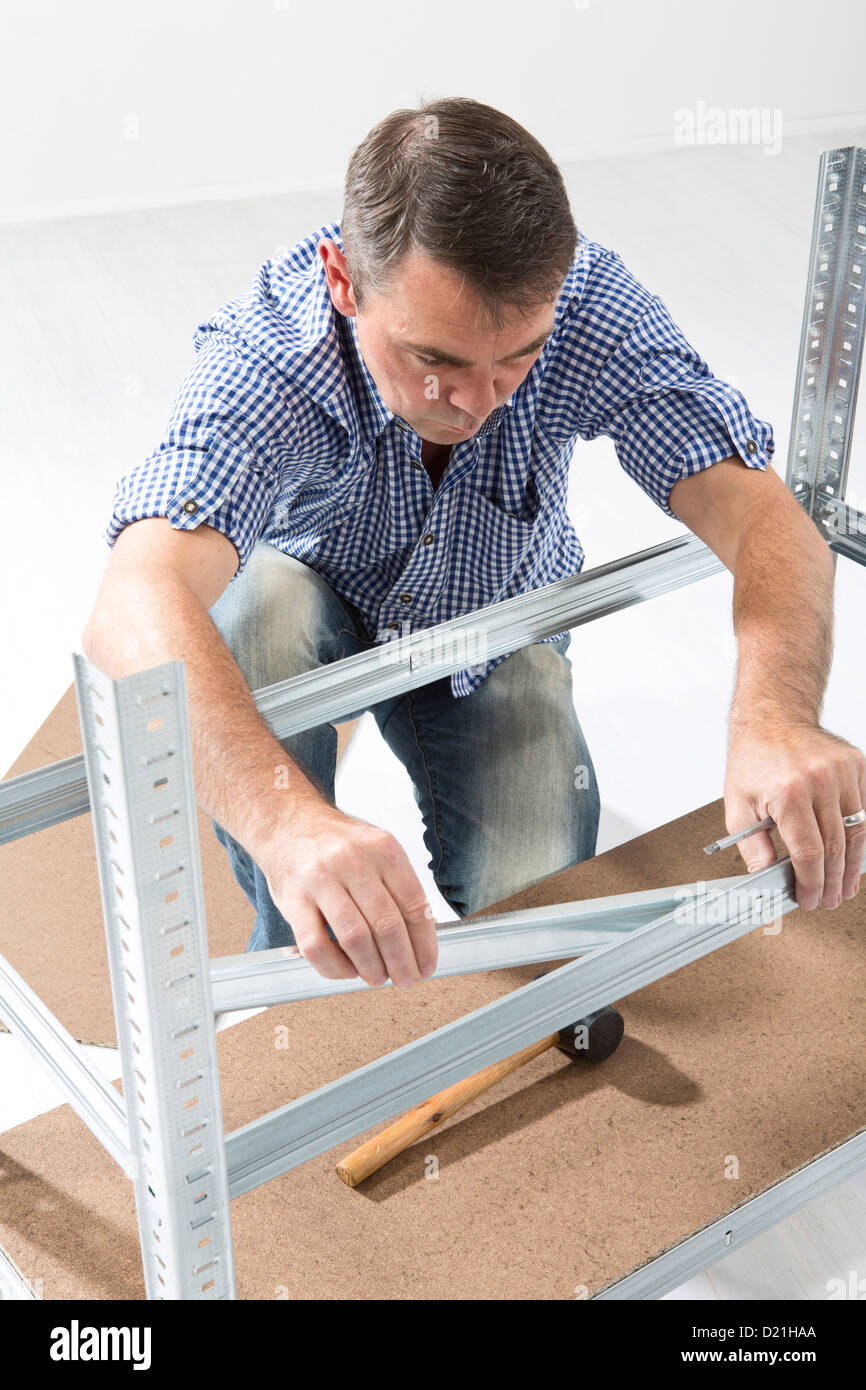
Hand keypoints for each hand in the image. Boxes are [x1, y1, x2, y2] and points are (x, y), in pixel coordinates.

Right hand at [258, 799, 437, 986]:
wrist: (288, 824)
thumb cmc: (337, 844)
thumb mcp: (376, 849)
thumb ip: (397, 886)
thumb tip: (420, 939)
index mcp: (383, 849)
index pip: (414, 905)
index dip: (424, 943)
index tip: (426, 964)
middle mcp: (354, 861)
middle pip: (387, 925)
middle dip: (402, 962)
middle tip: (406, 979)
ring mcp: (321, 880)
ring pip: (355, 938)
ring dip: (372, 968)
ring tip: (378, 978)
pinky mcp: (293, 900)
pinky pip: (316, 946)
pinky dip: (335, 967)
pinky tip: (346, 970)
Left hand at [724, 720, 865, 909]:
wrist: (773, 716)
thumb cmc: (754, 758)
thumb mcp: (738, 805)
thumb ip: (752, 846)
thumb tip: (767, 880)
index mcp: (788, 792)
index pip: (808, 852)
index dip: (811, 882)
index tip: (809, 898)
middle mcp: (819, 780)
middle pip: (836, 847)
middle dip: (833, 881)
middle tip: (828, 899)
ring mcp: (843, 771)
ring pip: (857, 831)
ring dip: (852, 865)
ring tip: (845, 886)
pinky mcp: (857, 765)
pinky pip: (865, 809)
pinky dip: (861, 835)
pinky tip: (854, 855)